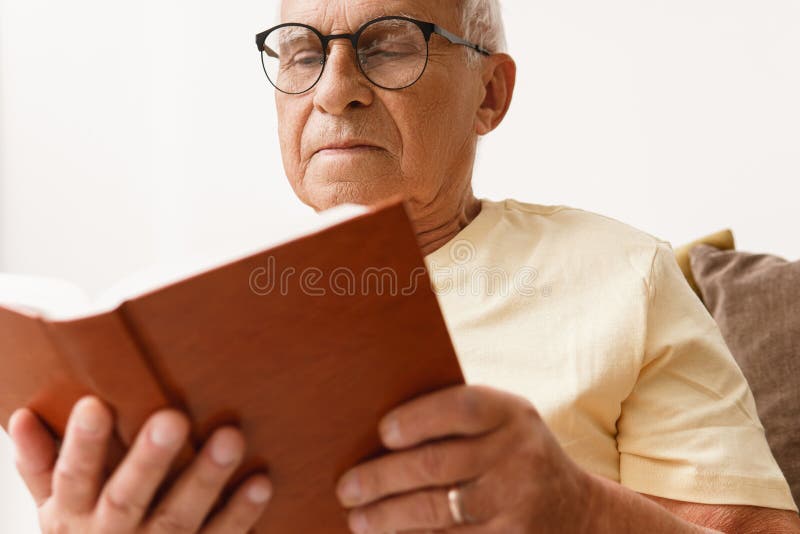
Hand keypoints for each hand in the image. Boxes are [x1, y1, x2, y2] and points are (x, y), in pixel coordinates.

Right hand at [8, 395, 271, 532]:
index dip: (82, 445)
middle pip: (128, 497)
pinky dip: (241, 514)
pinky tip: (261, 483)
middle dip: (149, 460)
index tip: (94, 405)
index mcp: (73, 515)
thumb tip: (22, 416)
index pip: (72, 478)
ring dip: (205, 479)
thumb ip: (41, 465)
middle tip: (172, 418)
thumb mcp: (55, 508)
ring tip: (231, 439)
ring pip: (178, 518)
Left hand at [335, 385, 593, 532]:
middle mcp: (518, 454)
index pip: (461, 407)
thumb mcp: (503, 423)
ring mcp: (516, 501)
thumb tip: (379, 430)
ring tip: (357, 519)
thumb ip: (456, 418)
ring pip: (437, 510)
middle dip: (382, 478)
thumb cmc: (514, 454)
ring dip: (388, 516)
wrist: (576, 511)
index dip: (418, 419)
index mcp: (512, 414)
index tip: (381, 433)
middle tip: (347, 488)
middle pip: (437, 465)